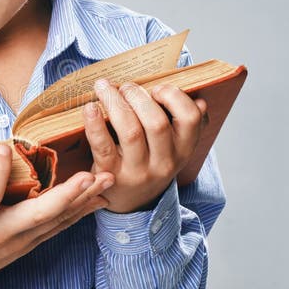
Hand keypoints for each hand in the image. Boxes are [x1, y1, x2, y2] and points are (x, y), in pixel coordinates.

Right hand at [0, 144, 113, 285]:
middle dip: (65, 196)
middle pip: (37, 215)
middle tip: (89, 175)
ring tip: (107, 179)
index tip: (1, 148)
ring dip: (83, 201)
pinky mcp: (30, 242)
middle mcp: (2, 234)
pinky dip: (82, 211)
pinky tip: (102, 197)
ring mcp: (20, 240)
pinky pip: (60, 226)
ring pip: (57, 220)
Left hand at [83, 79, 207, 213]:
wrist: (129, 202)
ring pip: (130, 131)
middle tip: (126, 86)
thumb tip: (199, 101)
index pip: (190, 118)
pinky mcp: (111, 175)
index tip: (156, 88)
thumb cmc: (149, 163)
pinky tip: (90, 107)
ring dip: (115, 103)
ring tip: (104, 87)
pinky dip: (94, 124)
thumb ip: (182, 124)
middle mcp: (163, 163)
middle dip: (139, 96)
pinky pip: (103, 146)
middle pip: (156, 123)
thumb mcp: (172, 147)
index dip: (174, 96)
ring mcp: (137, 171)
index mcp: (182, 150)